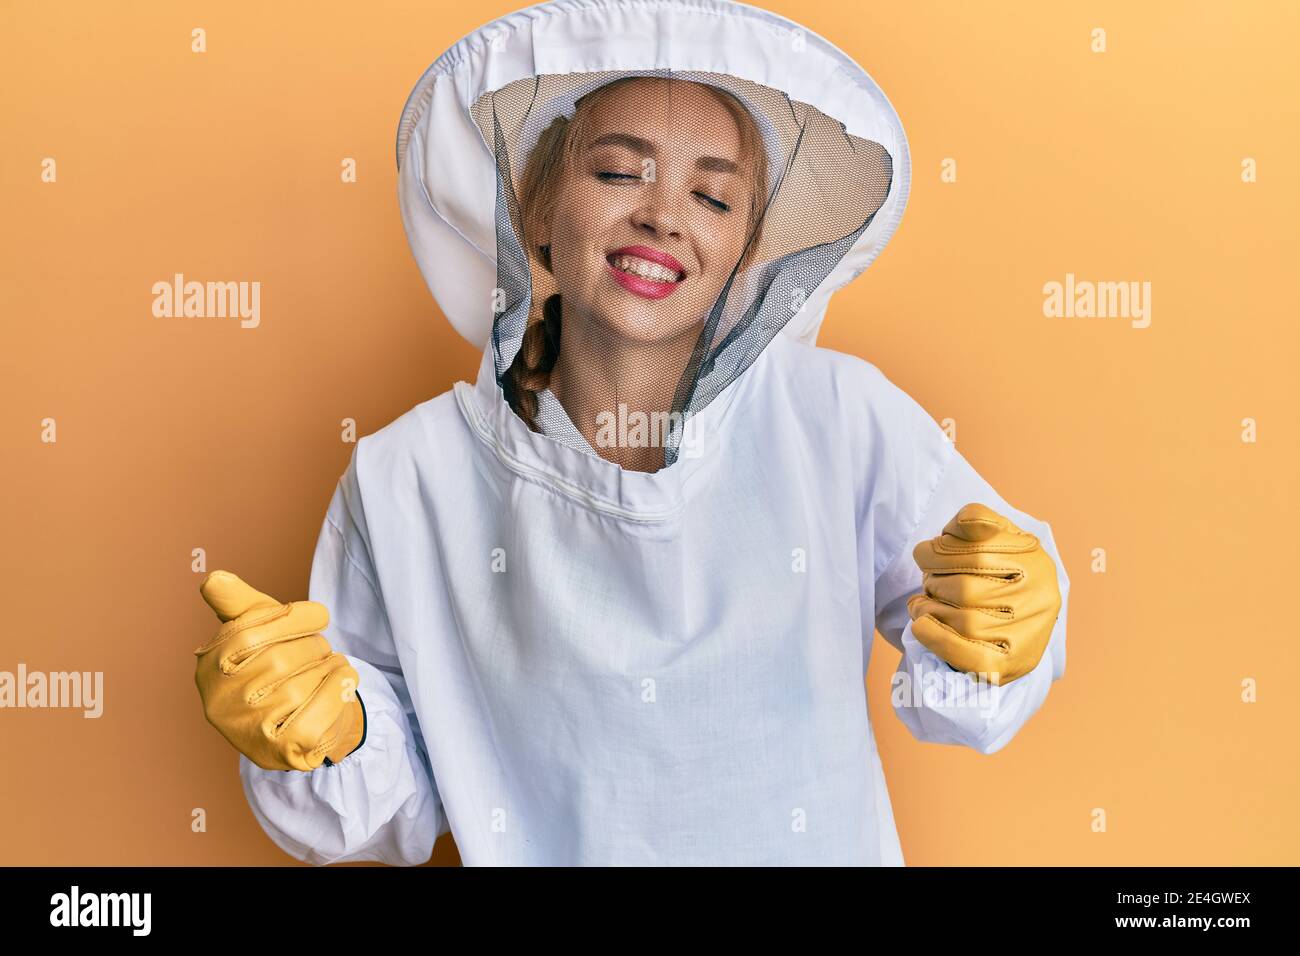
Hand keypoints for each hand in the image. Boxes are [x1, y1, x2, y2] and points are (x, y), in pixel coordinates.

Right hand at [194, 570, 364, 770]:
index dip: (293, 618)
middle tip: (323, 649)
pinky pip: (318, 713)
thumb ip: (238, 601)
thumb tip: (213, 579)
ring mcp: (248, 732)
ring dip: (330, 668)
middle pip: (278, 660)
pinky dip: (339, 691)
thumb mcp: (259, 625)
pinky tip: (341, 684)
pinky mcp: (281, 751)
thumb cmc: (280, 663)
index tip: (320, 615)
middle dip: (313, 647)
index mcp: (208, 667)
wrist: (308, 720)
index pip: (247, 634)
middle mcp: (219, 704)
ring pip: (301, 685)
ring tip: (332, 667)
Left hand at [906, 503, 1061, 684]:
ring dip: (930, 609)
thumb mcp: (996, 537)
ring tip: (921, 603)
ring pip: (966, 621)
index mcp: (1035, 560)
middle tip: (926, 579)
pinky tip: (920, 625)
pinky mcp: (1009, 666)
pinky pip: (969, 655)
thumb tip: (959, 525)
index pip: (980, 548)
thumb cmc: (1000, 572)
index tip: (925, 552)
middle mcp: (1039, 597)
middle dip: (933, 580)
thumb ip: (977, 521)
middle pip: (967, 587)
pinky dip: (938, 639)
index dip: (943, 548)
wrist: (1021, 622)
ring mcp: (1027, 635)